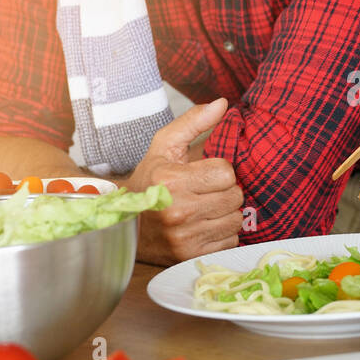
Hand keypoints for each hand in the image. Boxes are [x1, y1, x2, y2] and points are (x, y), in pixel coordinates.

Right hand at [127, 98, 245, 265]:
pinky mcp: (190, 256)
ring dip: (226, 213)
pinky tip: (203, 226)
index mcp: (172, 181)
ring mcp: (184, 237)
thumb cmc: (149, 180)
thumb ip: (194, 122)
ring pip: (236, 220)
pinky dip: (222, 234)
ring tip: (205, 208)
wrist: (123, 223)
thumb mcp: (164, 145)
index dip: (219, 171)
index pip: (226, 173)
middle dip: (225, 191)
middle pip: (235, 196)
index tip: (204, 173)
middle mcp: (178, 211)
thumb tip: (223, 103)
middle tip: (205, 191)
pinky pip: (229, 241)